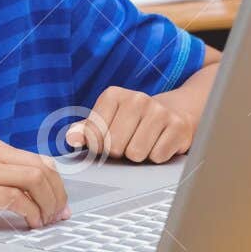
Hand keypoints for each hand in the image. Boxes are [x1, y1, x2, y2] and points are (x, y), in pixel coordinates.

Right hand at [0, 137, 68, 228]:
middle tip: (59, 216)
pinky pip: (17, 198)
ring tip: (45, 222)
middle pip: (43, 168)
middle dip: (58, 195)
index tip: (59, 205)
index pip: (37, 160)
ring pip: (36, 179)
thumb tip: (20, 197)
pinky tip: (29, 224)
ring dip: (49, 204)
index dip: (56, 184)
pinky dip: (31, 213)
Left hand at [64, 87, 195, 162]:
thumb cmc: (132, 121)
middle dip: (120, 151)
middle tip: (129, 141)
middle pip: (115, 147)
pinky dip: (157, 156)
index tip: (108, 139)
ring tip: (144, 142)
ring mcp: (160, 111)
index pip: (94, 135)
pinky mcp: (179, 126)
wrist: (174, 111)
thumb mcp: (105, 120)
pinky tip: (160, 143)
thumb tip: (71, 138)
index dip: (99, 145)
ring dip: (139, 156)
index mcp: (113, 95)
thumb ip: (85, 130)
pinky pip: (158, 156)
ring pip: (136, 154)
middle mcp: (137, 98)